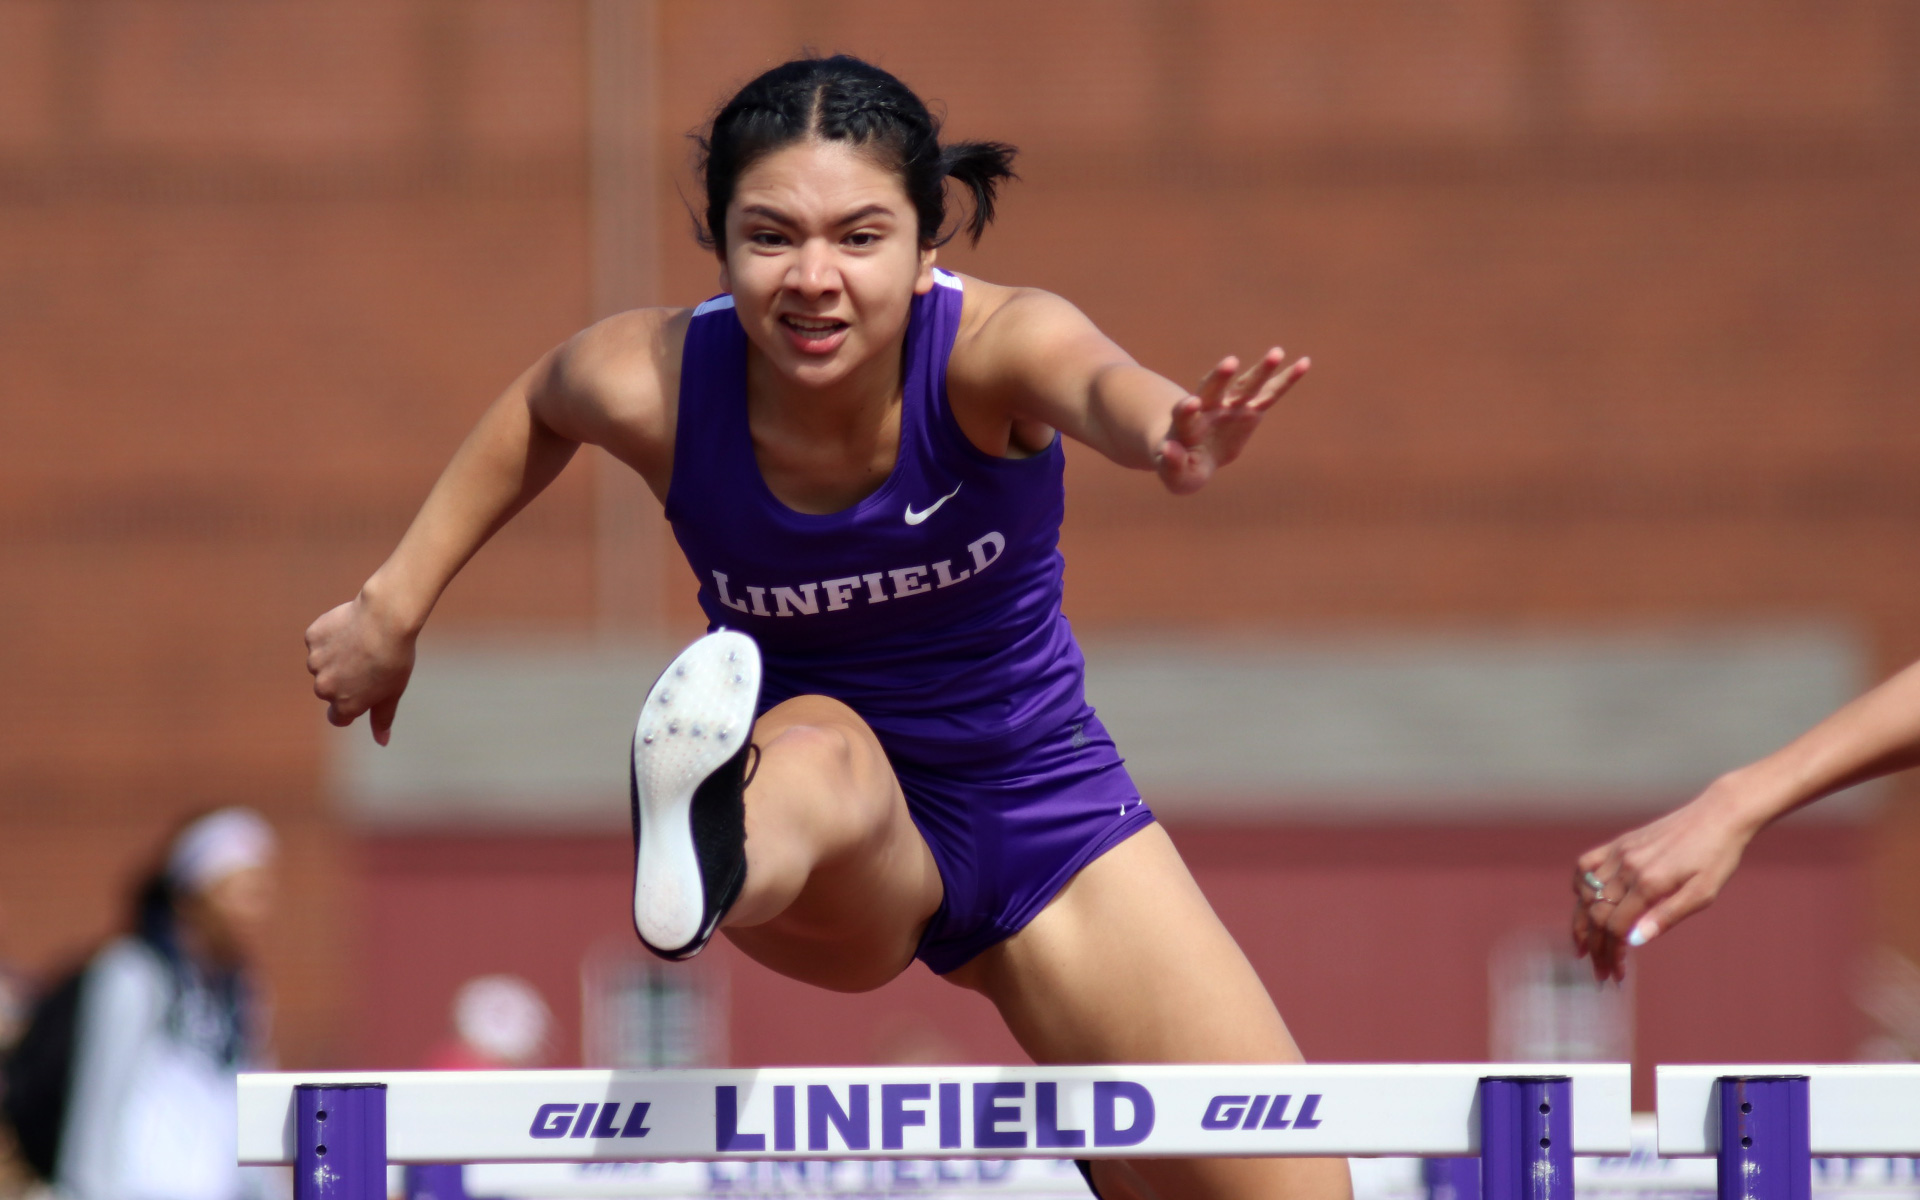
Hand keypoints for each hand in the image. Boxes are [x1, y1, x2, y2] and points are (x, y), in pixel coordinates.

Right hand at [304, 590, 416, 745]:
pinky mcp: (312, 638)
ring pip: (323, 662)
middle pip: (330, 688)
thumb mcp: (393, 692)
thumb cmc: (395, 658)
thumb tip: (382, 741)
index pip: (339, 716)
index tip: (364, 689)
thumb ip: (382, 718)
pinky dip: (331, 634)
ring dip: (337, 655)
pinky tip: (351, 627)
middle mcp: (325, 688)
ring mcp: (315, 662)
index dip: (352, 703)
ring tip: (362, 641)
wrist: (385, 619)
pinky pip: (320, 639)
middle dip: (345, 678)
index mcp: (345, 706)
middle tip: (369, 660)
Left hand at [1155, 348, 1308, 494]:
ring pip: (1245, 386)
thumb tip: (1170, 448)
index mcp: (1185, 426)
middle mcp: (1207, 409)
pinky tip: (1304, 363)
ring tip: (1277, 353)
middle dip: (1220, 376)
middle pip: (1212, 389)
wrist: (1192, 456)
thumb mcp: (1174, 474)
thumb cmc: (1180, 467)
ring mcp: (1230, 407)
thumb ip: (1171, 463)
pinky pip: (1270, 394)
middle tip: (1230, 362)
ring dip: (1260, 370)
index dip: (1185, 409)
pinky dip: (1286, 380)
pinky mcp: (1250, 411)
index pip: (1183, 415)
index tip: (1191, 404)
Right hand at [1571, 779, 1761, 980]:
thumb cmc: (1716, 858)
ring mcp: (1619, 853)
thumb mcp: (1702, 894)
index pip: (1615, 926)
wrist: (1717, 816)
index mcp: (1650, 883)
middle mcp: (1627, 867)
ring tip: (1583, 945)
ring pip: (1585, 893)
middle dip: (1594, 947)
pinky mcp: (1618, 843)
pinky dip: (1579, 888)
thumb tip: (1635, 941)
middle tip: (1600, 971)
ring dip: (1581, 923)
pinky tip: (1584, 903)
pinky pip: (1585, 866)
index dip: (1612, 953)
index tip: (1616, 974)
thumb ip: (1667, 917)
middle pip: (1596, 914)